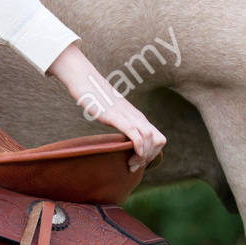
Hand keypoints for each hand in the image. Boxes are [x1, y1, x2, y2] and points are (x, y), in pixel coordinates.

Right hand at [46, 44, 165, 172]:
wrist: (85, 80)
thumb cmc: (94, 98)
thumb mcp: (110, 113)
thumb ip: (118, 123)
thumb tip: (116, 135)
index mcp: (138, 117)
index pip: (158, 138)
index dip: (152, 153)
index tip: (136, 160)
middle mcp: (138, 117)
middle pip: (160, 141)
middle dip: (150, 157)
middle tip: (133, 164)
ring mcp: (129, 116)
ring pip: (152, 139)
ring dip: (144, 156)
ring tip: (129, 163)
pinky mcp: (118, 117)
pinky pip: (137, 135)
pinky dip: (139, 149)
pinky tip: (130, 157)